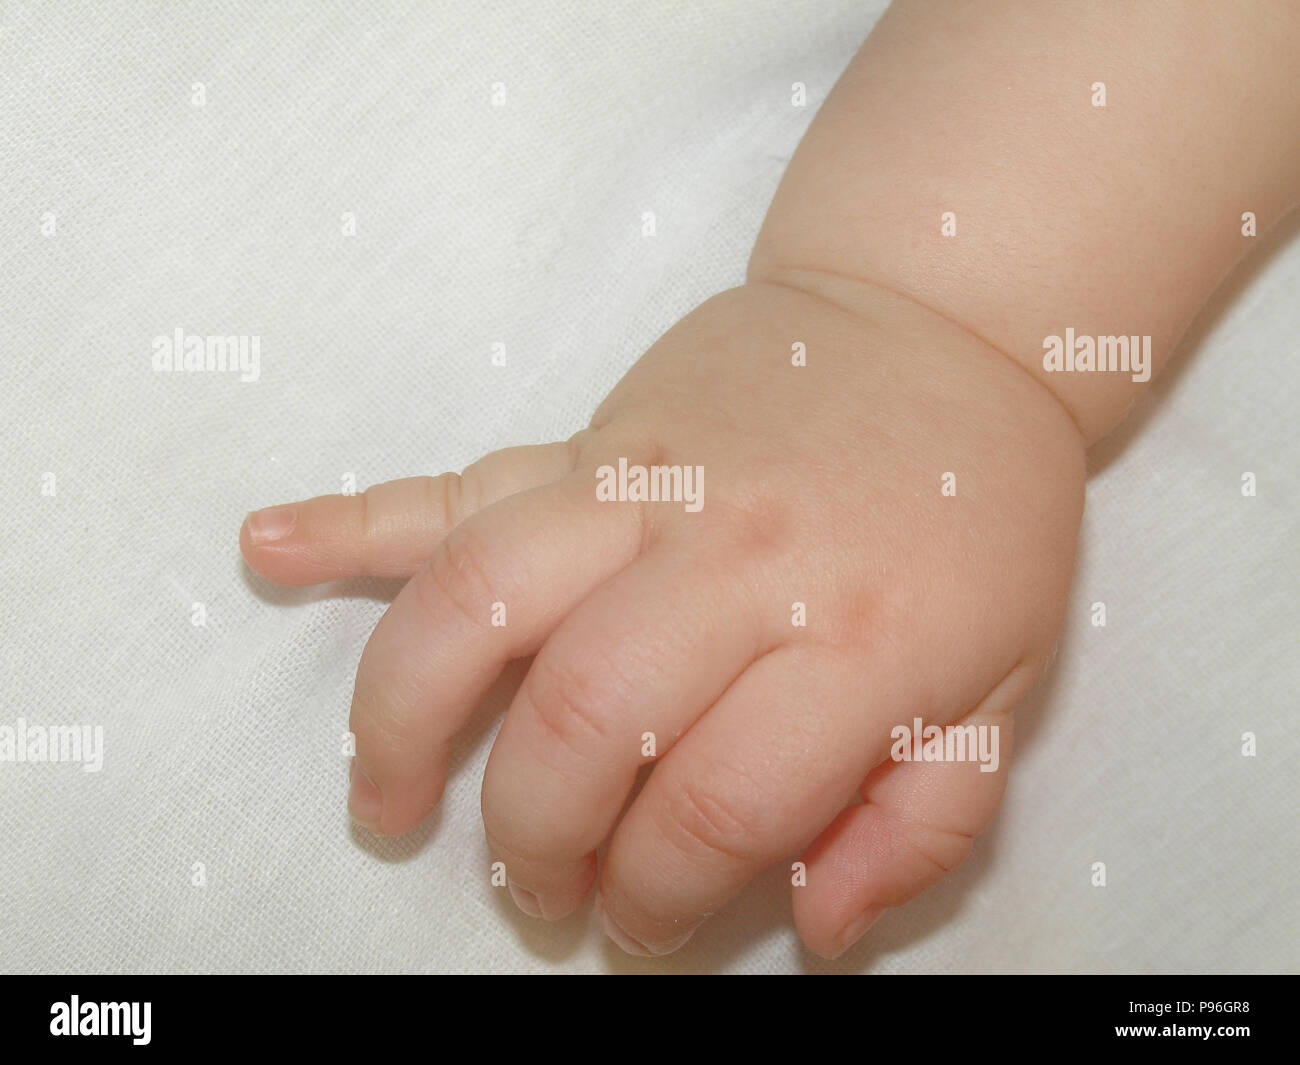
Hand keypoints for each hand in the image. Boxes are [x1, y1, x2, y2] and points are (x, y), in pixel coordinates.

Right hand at [241, 281, 1084, 956]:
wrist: (946, 326)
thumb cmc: (983, 517)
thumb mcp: (1004, 684)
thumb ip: (925, 819)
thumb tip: (812, 927)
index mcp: (861, 633)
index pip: (720, 804)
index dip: (661, 896)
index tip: (641, 923)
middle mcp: (738, 554)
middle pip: (583, 722)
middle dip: (534, 840)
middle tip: (538, 887)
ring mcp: (650, 481)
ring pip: (480, 600)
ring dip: (406, 719)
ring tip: (386, 800)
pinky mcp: (595, 435)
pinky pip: (460, 482)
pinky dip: (355, 522)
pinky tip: (270, 548)